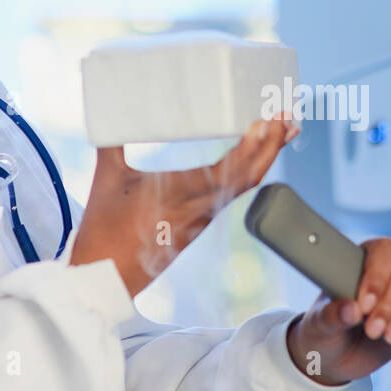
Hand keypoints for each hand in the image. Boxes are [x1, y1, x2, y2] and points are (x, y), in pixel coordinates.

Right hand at [69, 112, 299, 296]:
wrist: (105, 278)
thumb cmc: (103, 232)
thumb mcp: (106, 180)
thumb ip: (112, 144)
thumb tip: (108, 111)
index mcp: (178, 195)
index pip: (226, 170)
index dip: (251, 147)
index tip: (267, 123)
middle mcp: (198, 208)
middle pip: (248, 177)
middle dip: (272, 146)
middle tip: (287, 118)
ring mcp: (201, 219)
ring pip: (243, 187)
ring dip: (265, 158)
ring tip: (282, 131)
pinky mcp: (199, 225)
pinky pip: (231, 196)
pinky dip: (249, 173)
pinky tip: (256, 159)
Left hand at [285, 237, 390, 385]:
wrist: (337, 359)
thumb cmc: (323, 333)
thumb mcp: (319, 326)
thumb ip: (331, 316)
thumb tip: (350, 310)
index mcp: (361, 261)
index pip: (381, 250)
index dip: (378, 275)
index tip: (365, 306)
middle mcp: (387, 269)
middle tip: (374, 330)